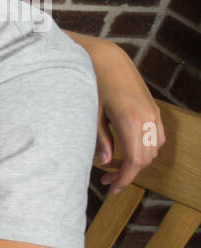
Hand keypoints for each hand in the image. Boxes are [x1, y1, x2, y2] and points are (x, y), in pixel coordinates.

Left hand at [88, 41, 164, 193]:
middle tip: (105, 179)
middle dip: (127, 173)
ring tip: (111, 164)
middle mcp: (148, 118)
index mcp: (131, 120)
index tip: (111, 189)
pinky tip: (124, 149)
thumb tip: (105, 162)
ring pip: (153, 149)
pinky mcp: (153, 109)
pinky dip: (143, 148)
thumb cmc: (93, 84)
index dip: (125, 179)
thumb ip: (100, 139)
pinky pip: (156, 136)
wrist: (106, 58)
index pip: (135, 161)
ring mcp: (153, 113)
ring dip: (136, 161)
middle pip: (146, 158)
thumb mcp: (91, 114)